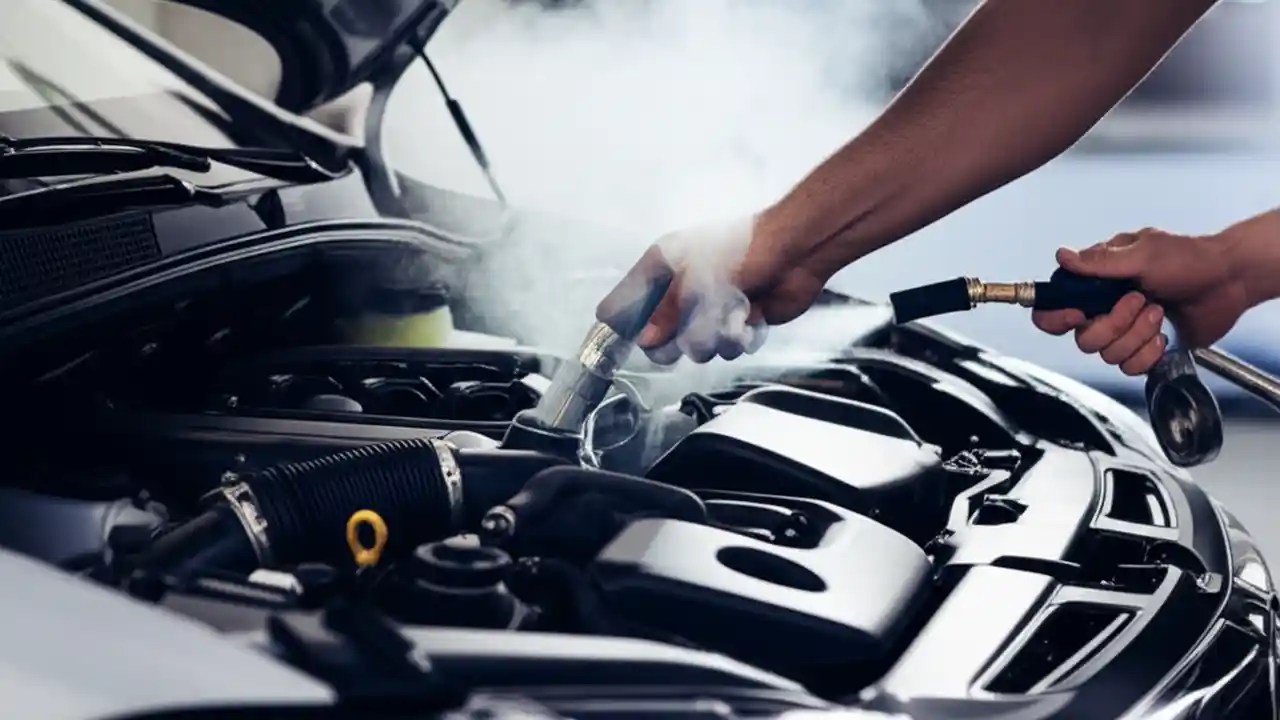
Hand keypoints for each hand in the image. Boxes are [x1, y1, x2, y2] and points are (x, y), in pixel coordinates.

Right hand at [595, 213, 830, 364]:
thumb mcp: (696, 277)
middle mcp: (683, 289)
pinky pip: (724, 348)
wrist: (797, 252)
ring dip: (715, 337)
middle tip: (691, 330)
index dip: (622, 321)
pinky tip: (750, 316)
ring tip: (732, 314)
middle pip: (660, 337)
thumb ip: (667, 311)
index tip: (619, 339)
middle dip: (678, 339)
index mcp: (664, 266)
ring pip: (695, 347)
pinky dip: (738, 337)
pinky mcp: (733, 323)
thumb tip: (646, 339)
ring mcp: (708, 308)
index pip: (628, 298)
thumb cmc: (746, 248)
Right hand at [1032, 227, 1250, 374]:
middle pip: (1082, 338)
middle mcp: (1103, 309)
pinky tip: (1163, 335)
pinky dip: (1148, 354)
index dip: (1056, 318)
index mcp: (1095, 283)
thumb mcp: (1143, 253)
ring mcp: (1123, 331)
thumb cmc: (1189, 259)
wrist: (1229, 281)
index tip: (1079, 315)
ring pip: (1107, 355)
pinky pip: (1129, 367)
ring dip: (1137, 335)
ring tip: (1159, 311)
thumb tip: (1061, 256)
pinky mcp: (1143, 350)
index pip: (1052, 308)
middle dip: (1114, 324)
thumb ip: (1100, 262)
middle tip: (1140, 300)